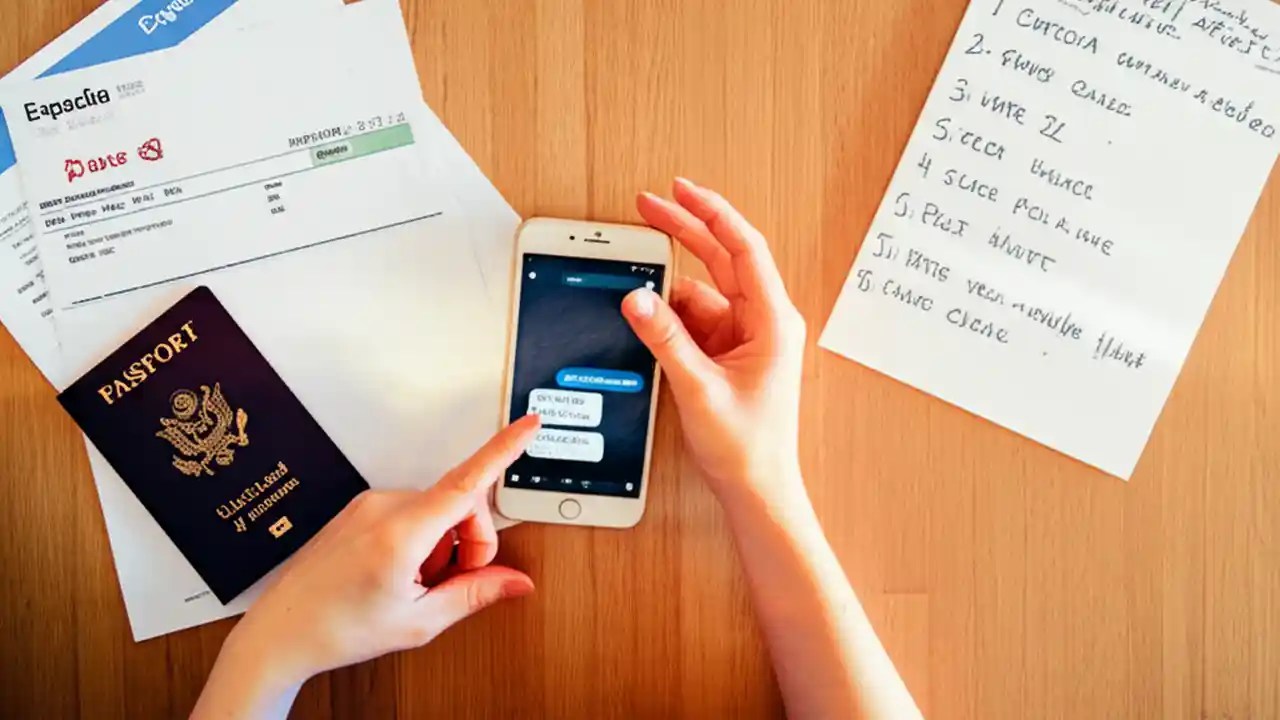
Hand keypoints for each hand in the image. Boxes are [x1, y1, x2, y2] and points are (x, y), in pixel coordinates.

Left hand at [193, 416, 540, 716]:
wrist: (280, 631)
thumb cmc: (335, 627)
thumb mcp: (418, 622)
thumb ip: (474, 595)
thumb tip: (515, 582)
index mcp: (401, 533)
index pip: (467, 482)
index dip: (504, 450)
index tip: (528, 425)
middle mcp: (384, 507)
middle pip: (460, 505)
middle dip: (470, 544)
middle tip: (450, 584)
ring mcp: (370, 504)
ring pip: (438, 511)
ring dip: (442, 546)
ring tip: (416, 584)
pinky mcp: (362, 508)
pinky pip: (412, 513)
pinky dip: (421, 541)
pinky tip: (401, 573)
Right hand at [623, 178, 807, 512]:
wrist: (756, 488)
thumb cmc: (747, 446)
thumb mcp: (699, 388)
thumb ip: (666, 339)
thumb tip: (638, 298)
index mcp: (773, 321)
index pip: (742, 249)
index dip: (710, 213)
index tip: (679, 190)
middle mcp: (762, 321)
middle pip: (720, 259)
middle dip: (683, 230)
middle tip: (646, 205)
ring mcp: (744, 335)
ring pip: (701, 291)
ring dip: (668, 287)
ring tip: (634, 288)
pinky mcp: (726, 351)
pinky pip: (693, 319)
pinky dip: (668, 316)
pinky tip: (646, 321)